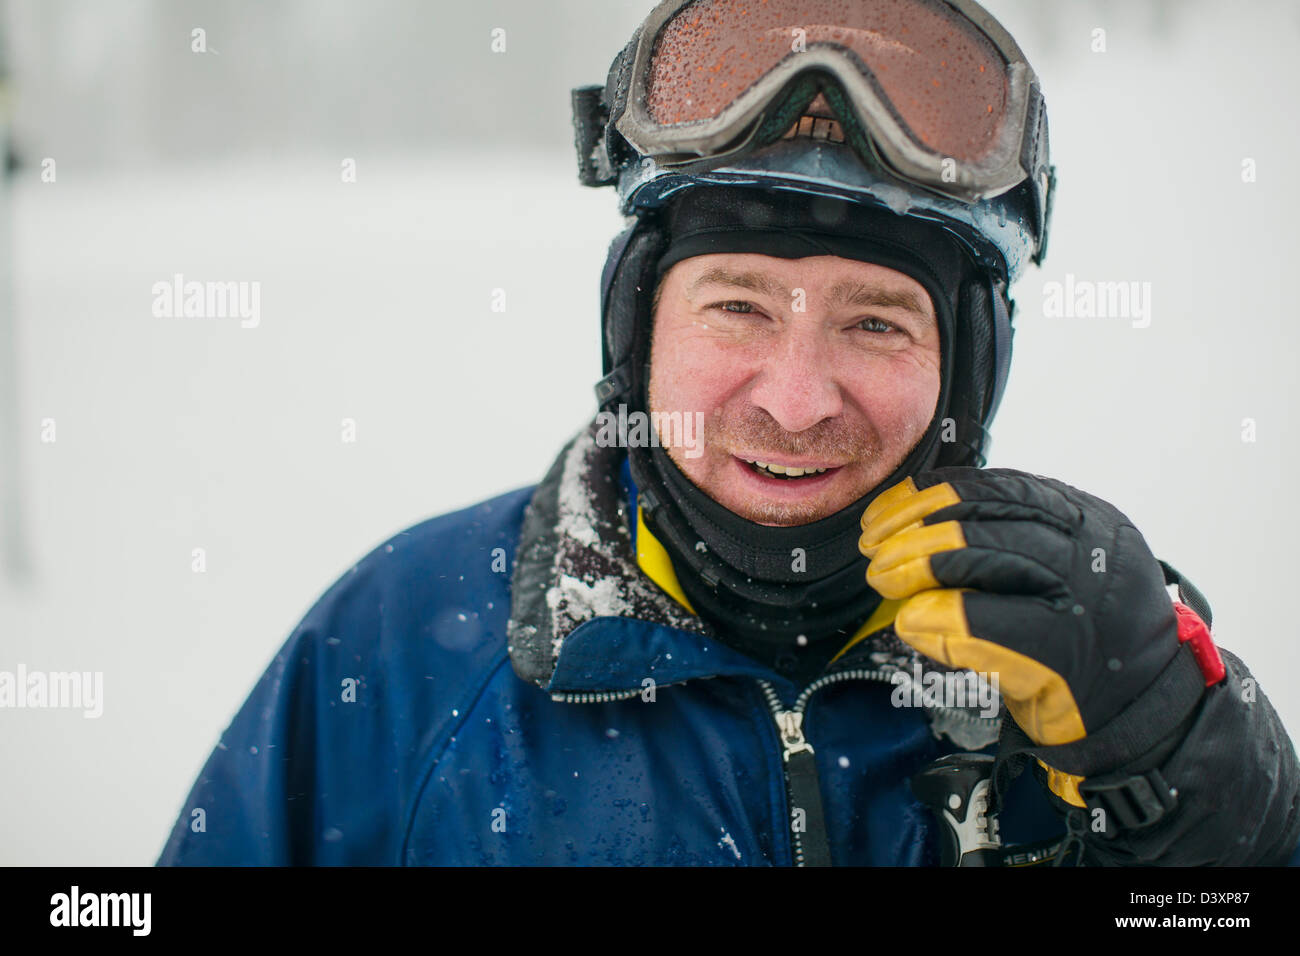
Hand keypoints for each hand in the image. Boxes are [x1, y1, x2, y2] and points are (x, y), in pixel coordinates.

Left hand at [858, 467, 1181, 756]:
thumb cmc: (1086, 640)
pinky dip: (940, 619)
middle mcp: (1089, 549)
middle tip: (875, 552)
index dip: (927, 498)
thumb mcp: (1054, 570)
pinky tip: (911, 622)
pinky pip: (988, 624)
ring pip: (985, 559)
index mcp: (1084, 519)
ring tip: (884, 580)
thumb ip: (1000, 542)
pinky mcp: (1067, 652)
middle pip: (981, 519)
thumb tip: (910, 528)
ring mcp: (1082, 598)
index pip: (992, 488)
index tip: (883, 516)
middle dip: (913, 532)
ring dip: (919, 566)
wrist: (1145, 714)